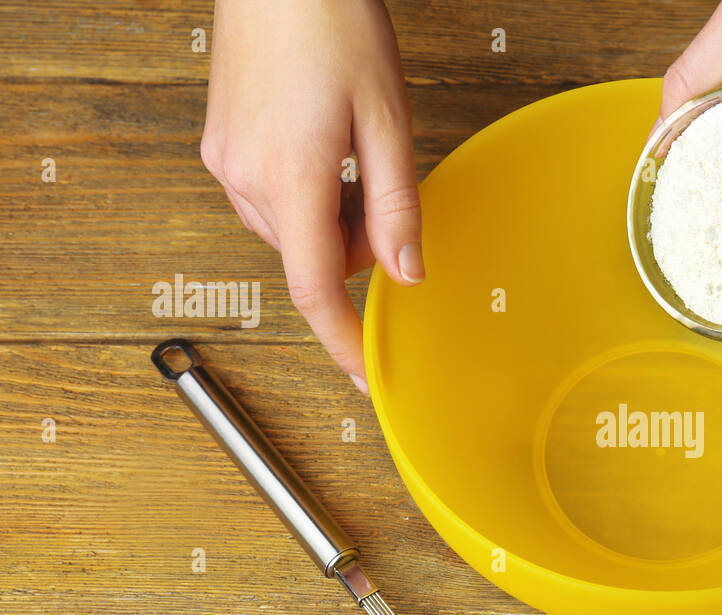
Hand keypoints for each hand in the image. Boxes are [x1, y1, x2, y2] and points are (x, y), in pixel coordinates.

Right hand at [201, 0, 423, 391]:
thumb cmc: (333, 24)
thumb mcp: (387, 119)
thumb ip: (397, 206)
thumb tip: (407, 273)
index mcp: (290, 176)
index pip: (316, 290)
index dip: (344, 342)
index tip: (367, 376)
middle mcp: (244, 178)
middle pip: (311, 258)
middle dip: (356, 246)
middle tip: (383, 191)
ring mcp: (225, 162)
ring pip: (292, 233)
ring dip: (331, 219)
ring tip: (351, 151)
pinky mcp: (219, 147)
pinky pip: (270, 201)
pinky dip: (306, 196)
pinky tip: (323, 145)